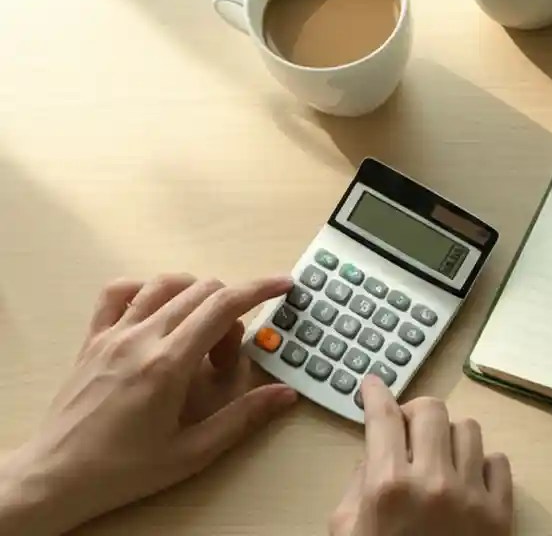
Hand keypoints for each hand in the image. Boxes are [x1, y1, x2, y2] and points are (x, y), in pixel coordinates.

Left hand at [0, 274, 298, 534]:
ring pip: (165, 284)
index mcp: (169, 364)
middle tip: (227, 361)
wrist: (56, 477)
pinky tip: (157, 311)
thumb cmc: (124, 470)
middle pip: (201, 292)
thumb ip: (242, 418)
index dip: (260, 289)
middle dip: (231, 313)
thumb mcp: (192, 453)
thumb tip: (285, 394)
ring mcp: (113, 334)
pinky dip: (146, 289)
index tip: (283, 286)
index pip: (223, 306)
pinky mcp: (92, 339)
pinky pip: (118, 292)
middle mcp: (141, 338)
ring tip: (199, 332)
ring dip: (195, 296)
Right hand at [328, 379, 512, 535]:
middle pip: (431, 410)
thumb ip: (358, 485)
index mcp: (388, 486)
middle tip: (406, 429)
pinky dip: (482, 466)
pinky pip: (499, 462)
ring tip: (438, 460)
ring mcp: (472, 496)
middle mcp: (434, 482)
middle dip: (414, 414)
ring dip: (450, 439)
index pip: (383, 416)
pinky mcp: (502, 514)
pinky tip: (467, 482)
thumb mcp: (346, 531)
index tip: (373, 384)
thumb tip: (374, 451)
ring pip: (469, 430)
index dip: (376, 393)